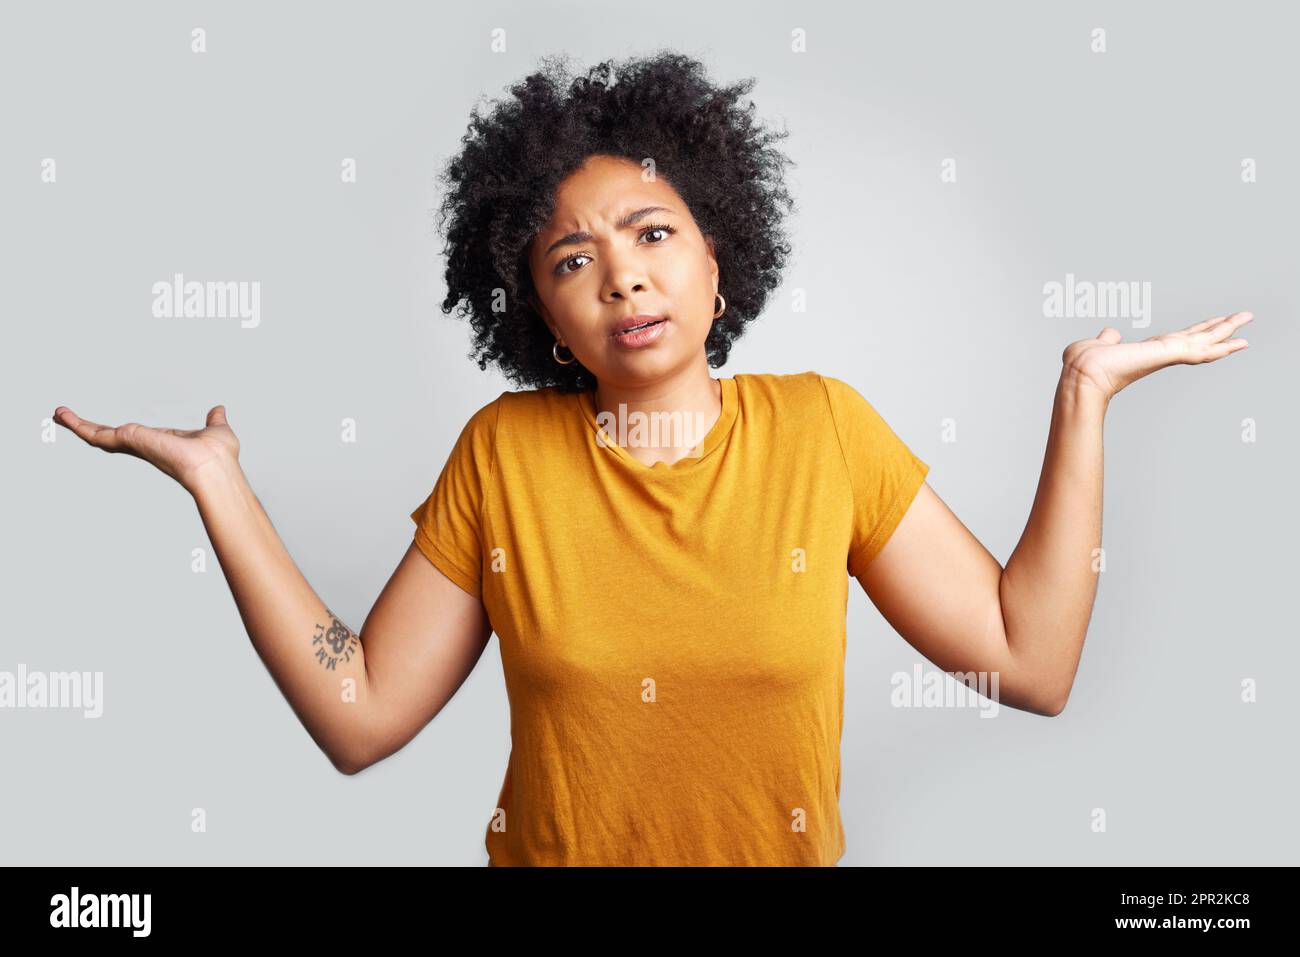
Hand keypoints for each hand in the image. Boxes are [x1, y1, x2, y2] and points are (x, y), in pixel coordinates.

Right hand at [53, 404, 241, 493]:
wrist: (214, 466)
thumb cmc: (219, 456)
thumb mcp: (216, 430)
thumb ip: (214, 420)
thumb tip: (218, 411)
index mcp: (159, 444)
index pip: (132, 437)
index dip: (117, 432)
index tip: (103, 427)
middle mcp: (143, 446)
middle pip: (108, 437)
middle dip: (88, 429)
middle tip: (66, 418)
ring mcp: (134, 445)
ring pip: (98, 436)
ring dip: (77, 424)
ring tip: (58, 414)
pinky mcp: (128, 441)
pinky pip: (97, 434)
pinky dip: (79, 425)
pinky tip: (64, 416)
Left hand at [1060, 311, 1253, 400]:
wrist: (1081, 375)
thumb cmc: (1084, 365)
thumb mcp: (1101, 345)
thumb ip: (1109, 339)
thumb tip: (1111, 333)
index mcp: (1147, 351)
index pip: (1178, 339)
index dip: (1197, 332)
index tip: (1212, 325)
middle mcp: (1160, 354)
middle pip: (1198, 338)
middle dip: (1221, 328)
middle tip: (1244, 317)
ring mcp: (1166, 355)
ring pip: (1205, 342)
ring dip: (1228, 330)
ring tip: (1248, 319)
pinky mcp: (1168, 355)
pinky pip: (1201, 352)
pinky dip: (1221, 348)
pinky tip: (1240, 343)